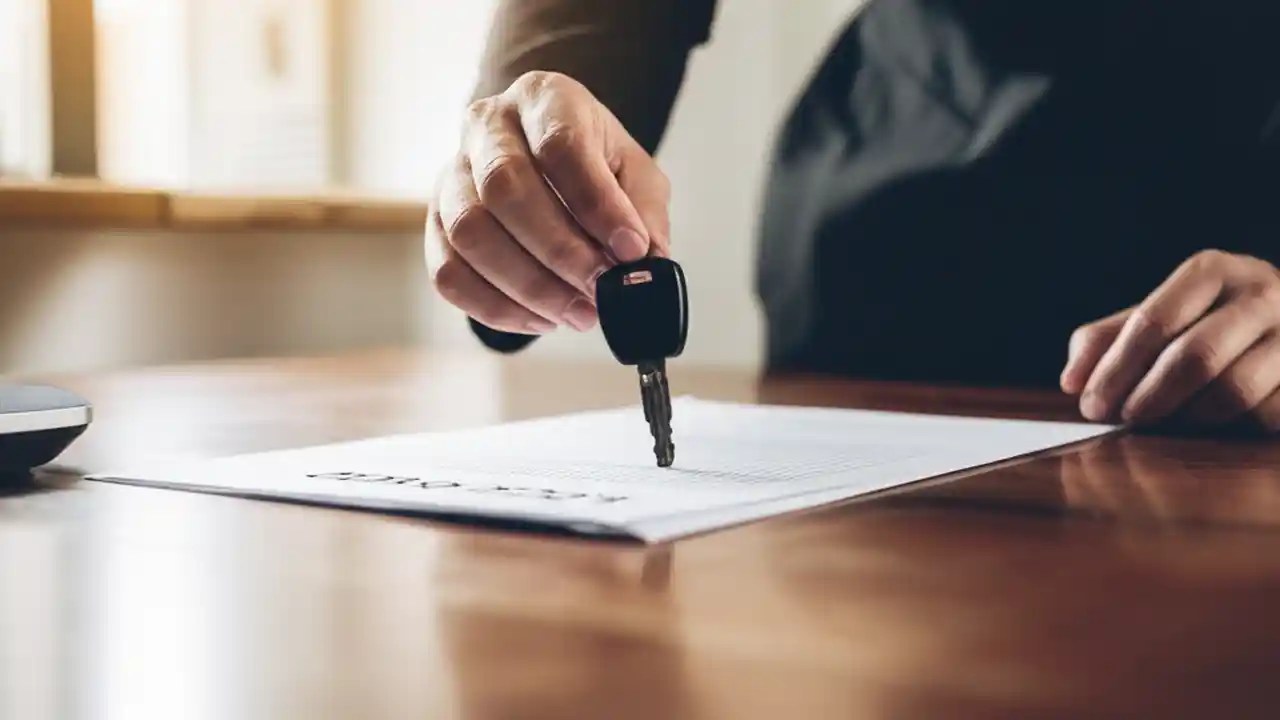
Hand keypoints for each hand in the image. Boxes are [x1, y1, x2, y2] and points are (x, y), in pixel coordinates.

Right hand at [424, 71, 670, 334]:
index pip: (560, 145)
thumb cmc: (594, 163)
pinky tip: (539, 318)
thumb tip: (645, 265)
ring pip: (469, 233)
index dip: (596, 203)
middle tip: (599, 290)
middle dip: (558, 251)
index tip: (631, 250)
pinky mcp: (435, 220)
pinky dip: (495, 307)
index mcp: (544, 99)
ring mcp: (452, 173)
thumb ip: (645, 215)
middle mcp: (487, 126)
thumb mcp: (635, 174)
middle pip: (504, 188)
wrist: (546, 157)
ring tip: (576, 313)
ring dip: (527, 286)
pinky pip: (448, 272)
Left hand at [1061, 250, 1279, 430]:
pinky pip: (1265, 415)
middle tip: (1122, 419)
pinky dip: (1226, 428)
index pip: (1154, 320)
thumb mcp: (1156, 318)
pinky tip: (1204, 425)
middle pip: (1194, 356)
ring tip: (1162, 422)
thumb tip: (1072, 381)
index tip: (1091, 403)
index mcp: (1213, 272)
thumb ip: (1107, 341)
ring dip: (1185, 416)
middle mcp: (1262, 295)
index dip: (1116, 368)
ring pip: (1233, 390)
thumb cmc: (1206, 323)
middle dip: (1147, 396)